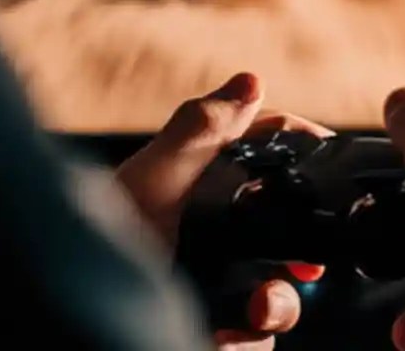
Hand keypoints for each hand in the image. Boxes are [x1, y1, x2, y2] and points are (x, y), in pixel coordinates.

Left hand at [115, 73, 330, 350]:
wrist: (74, 318)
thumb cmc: (94, 246)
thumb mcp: (149, 184)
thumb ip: (197, 133)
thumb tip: (252, 80)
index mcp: (199, 185)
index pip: (267, 147)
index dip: (301, 143)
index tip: (330, 153)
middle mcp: (211, 233)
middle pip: (287, 226)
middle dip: (303, 246)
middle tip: (309, 261)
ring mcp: (214, 286)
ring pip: (281, 291)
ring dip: (277, 304)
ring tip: (255, 312)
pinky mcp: (215, 329)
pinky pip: (256, 338)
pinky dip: (246, 340)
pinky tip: (222, 337)